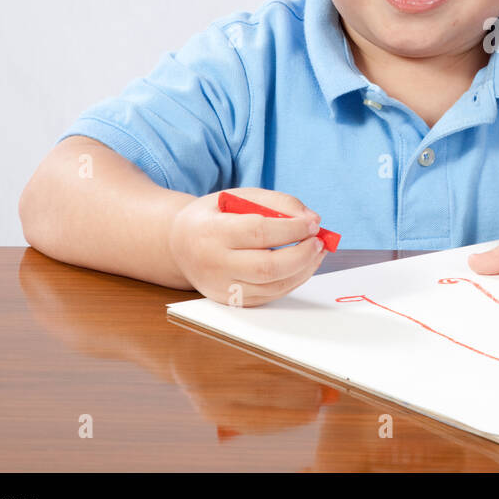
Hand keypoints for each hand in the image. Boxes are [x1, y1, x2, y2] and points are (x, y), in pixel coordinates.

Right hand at [167, 188, 326, 306]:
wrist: (179, 244)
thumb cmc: (215, 216)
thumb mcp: (240, 197)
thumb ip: (277, 202)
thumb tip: (312, 220)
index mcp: (212, 231)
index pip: (258, 233)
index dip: (292, 229)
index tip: (313, 224)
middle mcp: (214, 263)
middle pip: (267, 267)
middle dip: (302, 254)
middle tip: (319, 241)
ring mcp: (221, 287)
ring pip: (272, 287)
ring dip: (303, 270)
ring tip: (316, 252)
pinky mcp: (231, 301)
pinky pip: (269, 296)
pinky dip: (292, 281)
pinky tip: (302, 265)